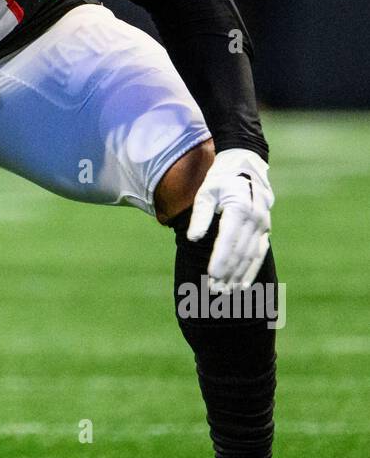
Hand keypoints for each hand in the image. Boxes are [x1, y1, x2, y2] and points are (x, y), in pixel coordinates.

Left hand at [187, 149, 273, 289]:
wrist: (246, 165)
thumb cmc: (220, 179)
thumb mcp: (205, 192)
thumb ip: (200, 216)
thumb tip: (192, 238)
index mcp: (239, 207)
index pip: (228, 240)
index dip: (220, 260)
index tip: (211, 276)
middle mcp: (254, 218)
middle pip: (240, 252)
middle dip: (227, 273)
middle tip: (214, 290)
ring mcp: (262, 224)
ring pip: (250, 256)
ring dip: (238, 275)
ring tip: (226, 292)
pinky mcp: (265, 229)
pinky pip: (259, 253)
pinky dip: (251, 270)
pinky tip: (243, 284)